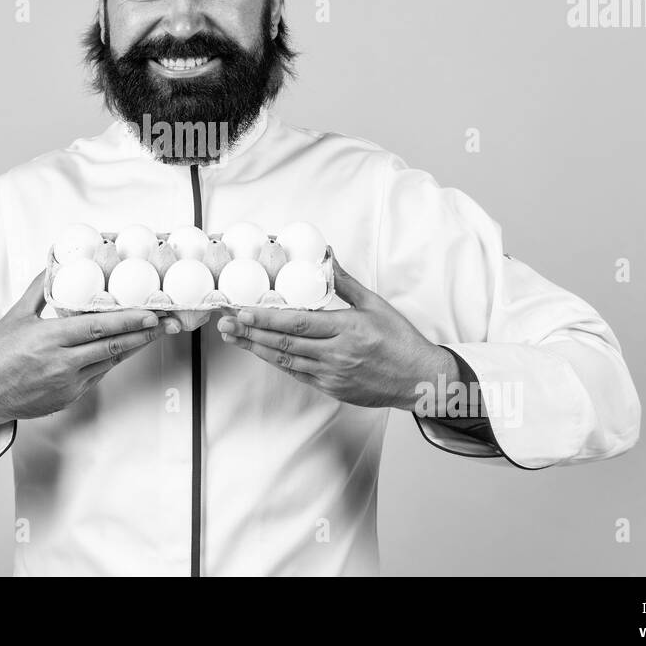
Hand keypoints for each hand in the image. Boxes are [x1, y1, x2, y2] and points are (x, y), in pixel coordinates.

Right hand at [0, 270, 180, 428]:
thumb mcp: (16, 315)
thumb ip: (39, 290)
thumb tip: (54, 266)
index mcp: (49, 338)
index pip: (97, 327)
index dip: (128, 320)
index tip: (150, 312)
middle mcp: (61, 363)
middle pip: (112, 345)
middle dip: (143, 333)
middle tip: (167, 322)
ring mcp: (67, 384)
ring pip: (109, 362)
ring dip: (133, 347)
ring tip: (154, 333)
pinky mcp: (68, 398)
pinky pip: (96, 376)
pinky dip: (111, 360)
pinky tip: (124, 349)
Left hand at [215, 256, 456, 409]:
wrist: (419, 380)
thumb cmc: (400, 341)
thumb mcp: (375, 304)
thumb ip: (345, 282)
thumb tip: (326, 256)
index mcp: (348, 329)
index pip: (298, 322)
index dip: (266, 317)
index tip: (243, 310)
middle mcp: (337, 354)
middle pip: (285, 343)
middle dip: (251, 332)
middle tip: (225, 323)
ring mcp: (333, 375)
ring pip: (286, 361)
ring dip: (256, 348)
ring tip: (233, 337)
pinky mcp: (332, 389)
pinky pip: (298, 374)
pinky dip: (277, 362)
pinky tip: (260, 352)